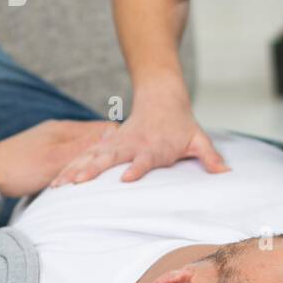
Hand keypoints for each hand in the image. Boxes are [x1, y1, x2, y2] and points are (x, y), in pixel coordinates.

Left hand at [0, 120, 117, 197]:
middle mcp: (58, 131)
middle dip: (109, 150)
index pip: (104, 128)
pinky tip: (80, 176)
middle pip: (94, 138)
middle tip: (124, 166)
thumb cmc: (20, 168)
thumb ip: (85, 148)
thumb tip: (113, 133)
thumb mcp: (57, 160)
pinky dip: (79, 164)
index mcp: (65, 129)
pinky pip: (69, 156)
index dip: (120, 141)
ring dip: (93, 159)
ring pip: (81, 148)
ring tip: (106, 173)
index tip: (133, 155)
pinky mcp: (40, 153)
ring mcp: (48, 141)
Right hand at [50, 90, 227, 186]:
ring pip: (91, 157)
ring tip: (59, 185)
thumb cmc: (181, 124)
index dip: (137, 168)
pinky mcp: (106, 145)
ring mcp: (116, 144)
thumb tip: (226, 171)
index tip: (126, 179)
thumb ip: (210, 156)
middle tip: (78, 183)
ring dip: (75, 170)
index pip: (144, 158)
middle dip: (93, 170)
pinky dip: (70, 168)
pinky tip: (56, 183)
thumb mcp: (198, 138)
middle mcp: (131, 144)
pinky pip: (84, 157)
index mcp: (153, 146)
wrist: (162, 97)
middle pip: (110, 158)